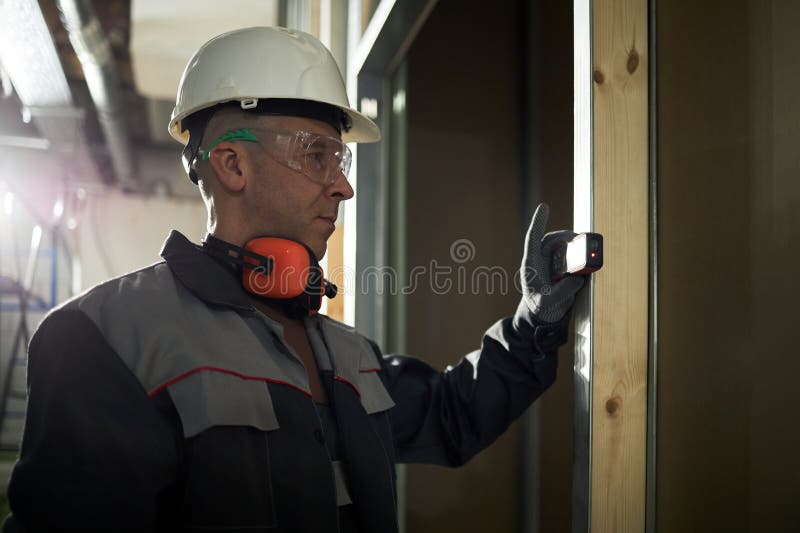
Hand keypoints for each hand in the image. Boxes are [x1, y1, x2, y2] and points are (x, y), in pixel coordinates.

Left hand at [517, 203, 585, 323]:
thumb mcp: (548, 303)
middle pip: (551, 239)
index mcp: (531, 265)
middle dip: (564, 235)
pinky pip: (571, 255)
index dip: (538, 222)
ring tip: (583, 245)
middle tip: (577, 237)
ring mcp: (551, 263)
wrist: (545, 315)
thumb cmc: (541, 307)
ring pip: (562, 245)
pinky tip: (586, 255)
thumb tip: (578, 278)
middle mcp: (540, 260)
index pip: (533, 239)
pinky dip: (578, 253)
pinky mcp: (562, 267)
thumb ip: (562, 292)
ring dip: (572, 243)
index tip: (544, 207)